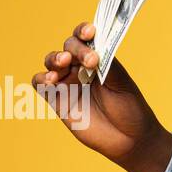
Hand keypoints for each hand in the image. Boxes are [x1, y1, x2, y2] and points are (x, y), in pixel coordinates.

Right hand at [31, 21, 171, 171]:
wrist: (131, 140)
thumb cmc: (131, 109)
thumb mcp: (122, 84)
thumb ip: (107, 65)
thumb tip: (93, 48)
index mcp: (98, 59)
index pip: (86, 38)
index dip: (84, 31)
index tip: (90, 32)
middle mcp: (80, 68)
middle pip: (68, 47)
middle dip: (75, 49)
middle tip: (89, 60)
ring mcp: (68, 83)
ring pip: (51, 62)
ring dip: (55, 59)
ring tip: (64, 63)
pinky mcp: (57, 100)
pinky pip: (40, 84)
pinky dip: (41, 78)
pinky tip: (51, 80)